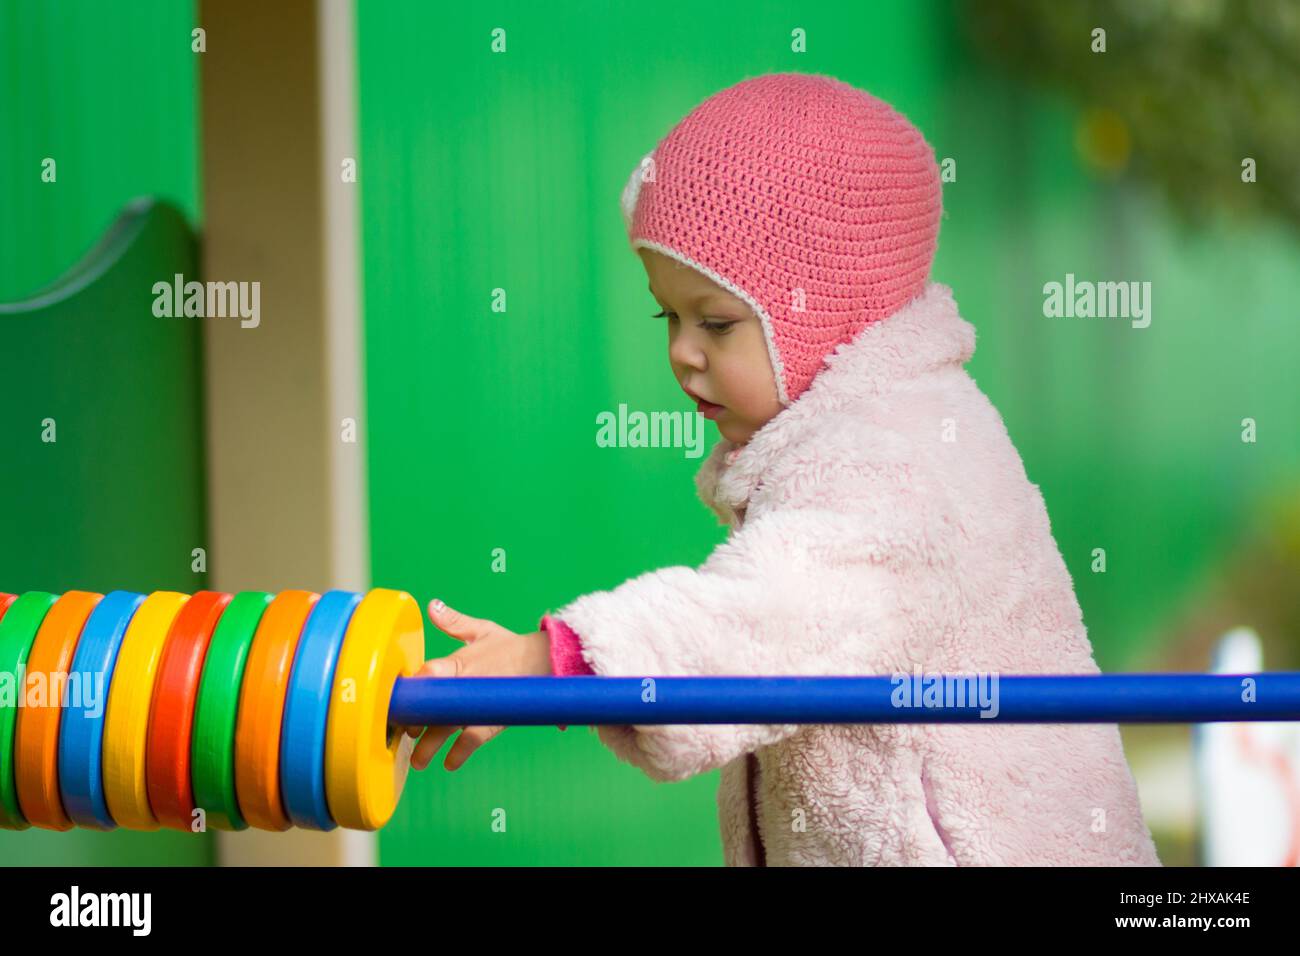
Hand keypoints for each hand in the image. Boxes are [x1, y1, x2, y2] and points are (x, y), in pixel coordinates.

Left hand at [401, 598, 552, 771]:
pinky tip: (449, 763)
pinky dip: (460, 754)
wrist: (546, 661)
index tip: (400, 697)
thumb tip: (432, 606)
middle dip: (416, 722)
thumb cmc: (510, 646)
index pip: (430, 672)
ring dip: (431, 746)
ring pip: (448, 729)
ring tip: (419, 761)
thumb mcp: (482, 630)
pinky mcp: (494, 721)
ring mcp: (479, 705)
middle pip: (433, 707)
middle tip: (405, 733)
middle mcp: (467, 684)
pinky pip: (473, 741)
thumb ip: (454, 622)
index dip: (414, 685)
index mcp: (460, 661)